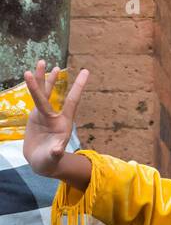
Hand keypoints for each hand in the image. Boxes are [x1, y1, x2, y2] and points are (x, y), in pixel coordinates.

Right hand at [23, 59, 89, 177]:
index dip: (78, 87)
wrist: (41, 162)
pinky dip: (33, 87)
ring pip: (42, 93)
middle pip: (50, 95)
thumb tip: (57, 150)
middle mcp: (55, 116)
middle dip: (48, 80)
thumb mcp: (53, 158)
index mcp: (64, 123)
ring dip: (41, 79)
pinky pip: (34, 99)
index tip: (86, 71)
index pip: (72, 101)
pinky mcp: (35, 116)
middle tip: (47, 64)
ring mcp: (44, 115)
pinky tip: (30, 76)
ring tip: (40, 62)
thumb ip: (56, 153)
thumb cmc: (50, 162)